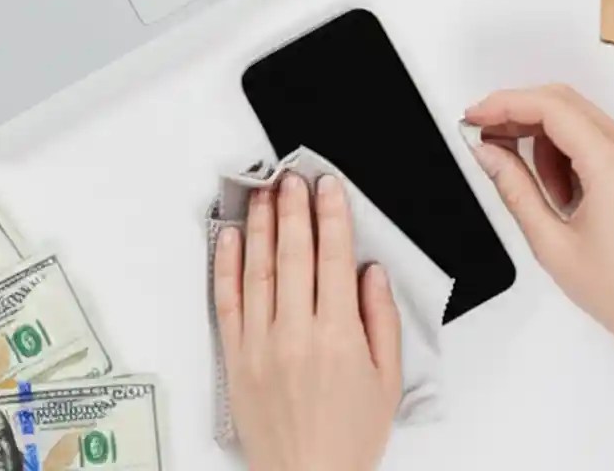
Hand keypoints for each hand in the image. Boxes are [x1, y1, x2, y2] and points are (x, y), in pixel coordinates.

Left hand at [214, 175, 401, 470]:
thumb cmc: (349, 437)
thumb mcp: (387, 380)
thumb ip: (381, 320)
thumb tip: (371, 271)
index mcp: (338, 336)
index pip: (333, 259)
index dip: (332, 216)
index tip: (328, 187)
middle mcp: (296, 333)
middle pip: (292, 255)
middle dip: (293, 209)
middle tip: (292, 176)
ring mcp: (260, 344)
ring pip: (256, 270)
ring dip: (259, 226)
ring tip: (261, 192)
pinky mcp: (235, 359)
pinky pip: (226, 302)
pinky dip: (226, 266)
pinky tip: (229, 237)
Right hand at [465, 85, 613, 363]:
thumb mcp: (550, 242)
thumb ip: (514, 188)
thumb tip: (486, 153)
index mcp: (611, 166)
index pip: (551, 108)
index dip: (505, 105)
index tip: (474, 118)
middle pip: (564, 103)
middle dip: (518, 113)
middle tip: (484, 137)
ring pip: (577, 120)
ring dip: (541, 139)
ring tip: (530, 188)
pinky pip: (593, 142)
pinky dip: (564, 154)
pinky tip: (557, 195)